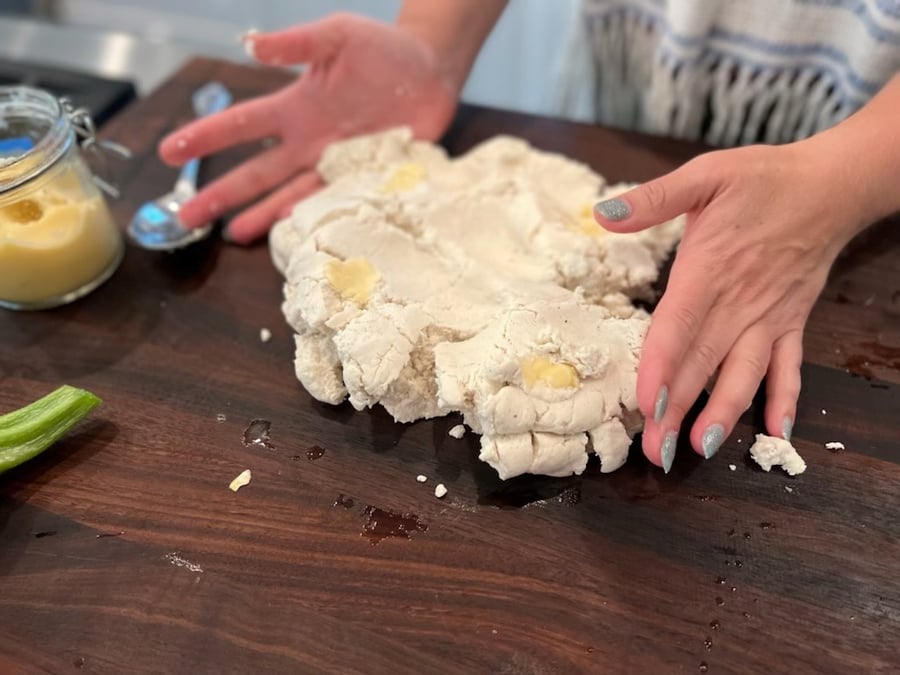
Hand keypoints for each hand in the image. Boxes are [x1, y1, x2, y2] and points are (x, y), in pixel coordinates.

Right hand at [158, 13, 457, 243]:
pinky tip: (290, 233)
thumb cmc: (383, 49)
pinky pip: (334, 203)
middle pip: (256, 172)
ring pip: (289, 195)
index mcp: (296, 107)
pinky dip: (312, 217)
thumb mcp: (336, 36)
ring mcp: (335, 163)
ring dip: (260, 215)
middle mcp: (309, 141)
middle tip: (185, 217)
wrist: (431, 71)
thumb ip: (297, 44)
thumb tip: (252, 46)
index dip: (206, 138)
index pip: (242, 125)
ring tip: (231, 236)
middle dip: (221, 193)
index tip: (169, 151)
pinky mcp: (365, 178)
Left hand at [593, 141, 866, 471]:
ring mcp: (769, 317)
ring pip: (744, 373)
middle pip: (703, 362)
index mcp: (709, 270)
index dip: (661, 366)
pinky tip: (777, 434)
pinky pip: (790, 367)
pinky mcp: (790, 322)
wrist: (829, 185)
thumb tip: (603, 212)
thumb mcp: (704, 175)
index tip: (646, 404)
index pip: (679, 326)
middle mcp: (739, 302)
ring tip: (703, 448)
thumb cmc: (761, 179)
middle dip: (679, 409)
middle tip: (657, 451)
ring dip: (724, 412)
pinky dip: (786, 399)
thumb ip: (655, 198)